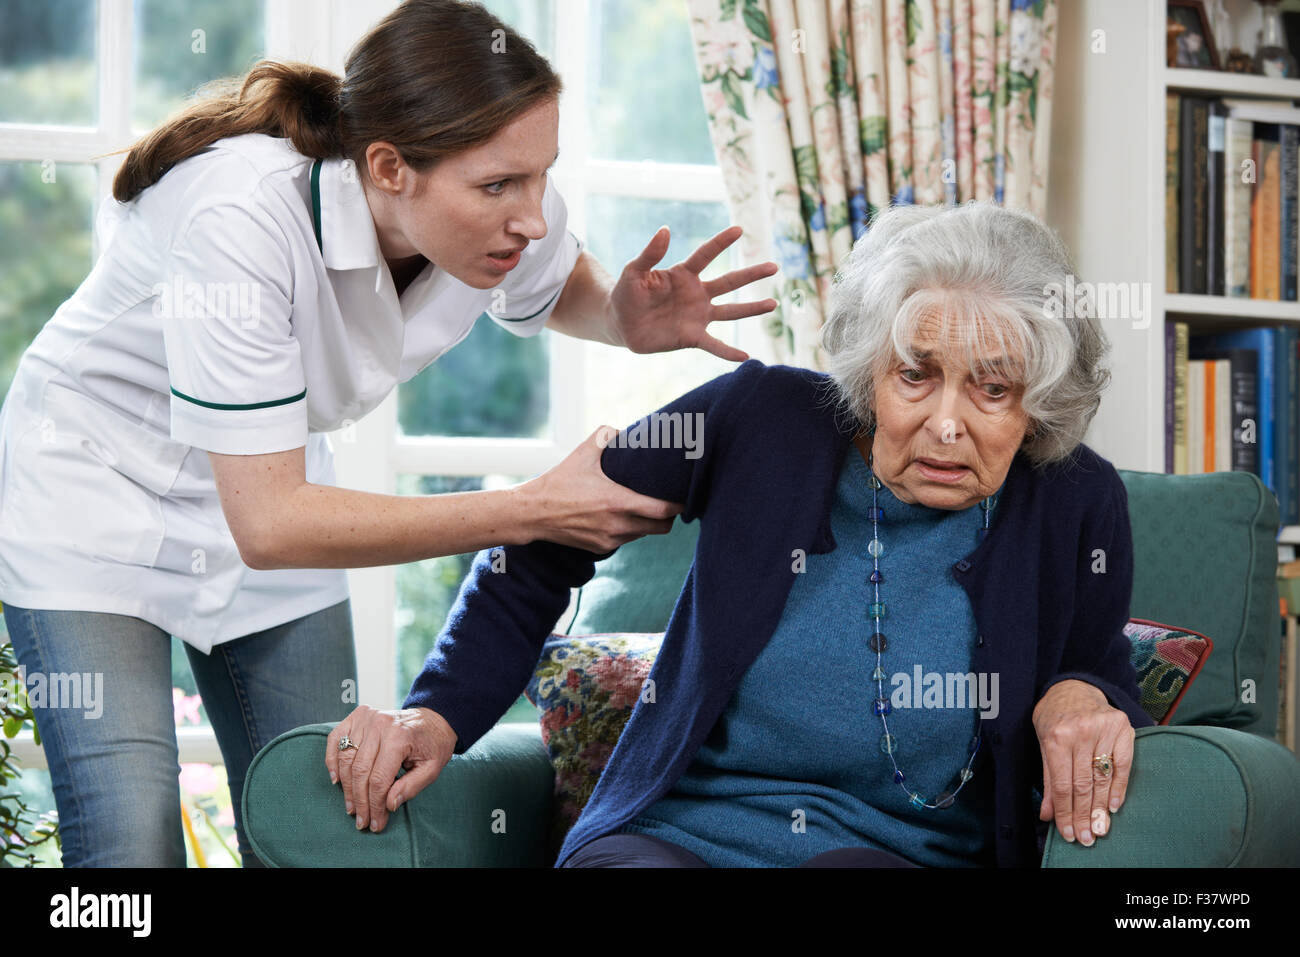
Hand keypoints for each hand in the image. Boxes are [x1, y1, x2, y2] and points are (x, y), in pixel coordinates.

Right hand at [325, 704, 457, 833]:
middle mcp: (380, 724)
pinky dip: (332, 760)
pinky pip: (335, 739)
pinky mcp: (357, 715)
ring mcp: (366, 718)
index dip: (375, 805)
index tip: (376, 823)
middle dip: (360, 801)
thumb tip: (388, 805)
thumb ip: (411, 787)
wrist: (433, 719)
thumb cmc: (432, 745)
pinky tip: (336, 780)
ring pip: (346, 759)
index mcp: (399, 737)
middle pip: (360, 771)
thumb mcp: (432, 769)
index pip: (379, 779)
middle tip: (362, 821)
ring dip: (346, 788)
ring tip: (352, 808)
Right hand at [513, 427, 681, 551]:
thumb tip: (624, 430)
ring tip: (645, 506)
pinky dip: (630, 529)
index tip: (684, 496)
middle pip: (662, 528)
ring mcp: (610, 540)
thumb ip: (606, 436)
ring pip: (644, 534)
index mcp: (617, 502)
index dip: (678, 505)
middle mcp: (617, 525)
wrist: (532, 513)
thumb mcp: (582, 453)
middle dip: (669, 516)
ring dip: (648, 523)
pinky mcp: (601, 549)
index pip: (663, 510)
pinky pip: (626, 540)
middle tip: (668, 502)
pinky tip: (623, 515)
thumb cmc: (558, 482)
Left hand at [610, 225, 777, 360]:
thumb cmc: (627, 293)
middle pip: (730, 281)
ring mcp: (698, 316)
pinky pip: (714, 345)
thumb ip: (650, 253)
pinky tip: (745, 357)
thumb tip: (665, 230)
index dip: (721, 243)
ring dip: (752, 309)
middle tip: (774, 266)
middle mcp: (697, 293)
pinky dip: (729, 352)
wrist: (621, 323)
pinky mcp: (692, 337)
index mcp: (683, 274)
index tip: (739, 230)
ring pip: (731, 311)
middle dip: (752, 274)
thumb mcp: (634, 271)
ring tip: (773, 304)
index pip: (706, 255)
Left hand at [1031, 679, 1135, 846]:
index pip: (1063, 784)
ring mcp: (1104, 728)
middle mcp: (1081, 732)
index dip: (1066, 812)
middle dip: (1084, 815)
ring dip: (1102, 808)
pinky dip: (1119, 788)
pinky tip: (1114, 806)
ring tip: (1100, 828)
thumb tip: (1047, 815)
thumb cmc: (1053, 717)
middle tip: (1087, 838)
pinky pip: (1123, 764)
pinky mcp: (1123, 727)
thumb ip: (1048, 780)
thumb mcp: (1043, 744)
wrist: (1072, 686)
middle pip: (1084, 784)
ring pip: (1104, 777)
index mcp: (1056, 737)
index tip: (1069, 833)